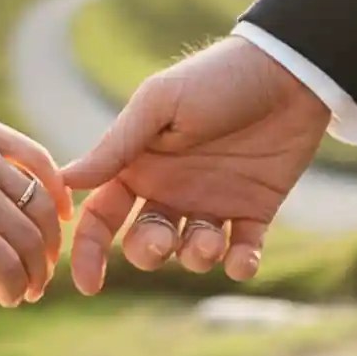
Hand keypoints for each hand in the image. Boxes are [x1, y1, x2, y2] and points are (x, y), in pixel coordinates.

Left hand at [0, 58, 72, 307]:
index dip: (14, 288)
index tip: (13, 300)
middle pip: (25, 237)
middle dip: (36, 271)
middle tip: (33, 287)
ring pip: (38, 202)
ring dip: (48, 238)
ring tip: (44, 257)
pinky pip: (35, 157)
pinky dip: (57, 186)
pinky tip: (63, 211)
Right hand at [62, 37, 328, 294]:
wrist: (290, 71)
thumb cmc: (218, 78)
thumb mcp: (160, 103)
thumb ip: (117, 145)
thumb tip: (66, 181)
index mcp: (140, 164)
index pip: (101, 216)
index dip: (88, 251)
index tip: (88, 284)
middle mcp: (171, 189)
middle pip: (143, 242)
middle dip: (148, 251)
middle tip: (163, 240)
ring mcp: (213, 202)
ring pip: (191, 253)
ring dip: (196, 256)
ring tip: (211, 239)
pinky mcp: (254, 210)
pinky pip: (241, 253)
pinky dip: (239, 264)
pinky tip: (241, 259)